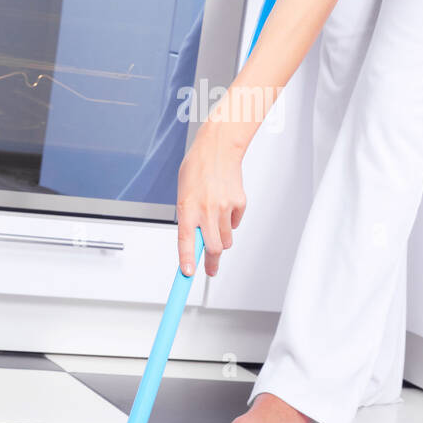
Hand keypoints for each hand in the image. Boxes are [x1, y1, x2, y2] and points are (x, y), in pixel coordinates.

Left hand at [177, 122, 246, 277]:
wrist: (218, 148)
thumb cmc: (197, 168)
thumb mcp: (183, 195)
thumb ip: (187, 219)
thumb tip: (192, 242)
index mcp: (187, 207)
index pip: (185, 241)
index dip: (187, 260)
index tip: (187, 274)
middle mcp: (206, 209)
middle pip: (214, 248)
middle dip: (212, 262)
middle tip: (210, 270)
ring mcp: (224, 207)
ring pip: (226, 239)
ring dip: (221, 239)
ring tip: (215, 223)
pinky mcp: (239, 204)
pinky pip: (235, 224)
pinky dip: (230, 221)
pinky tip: (224, 206)